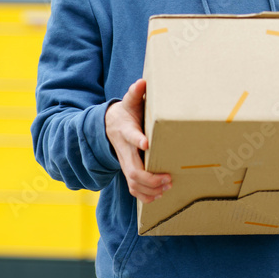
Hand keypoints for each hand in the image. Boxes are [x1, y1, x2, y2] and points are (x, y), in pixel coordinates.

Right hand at [105, 78, 171, 203]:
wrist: (110, 126)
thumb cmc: (126, 113)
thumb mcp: (129, 101)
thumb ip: (135, 93)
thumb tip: (142, 82)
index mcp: (126, 131)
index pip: (131, 137)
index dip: (138, 140)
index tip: (147, 143)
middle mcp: (125, 151)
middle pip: (133, 171)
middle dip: (151, 178)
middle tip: (168, 178)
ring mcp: (125, 163)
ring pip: (133, 183)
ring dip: (150, 189)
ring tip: (167, 187)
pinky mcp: (128, 171)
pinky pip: (133, 189)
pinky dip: (145, 195)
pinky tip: (159, 195)